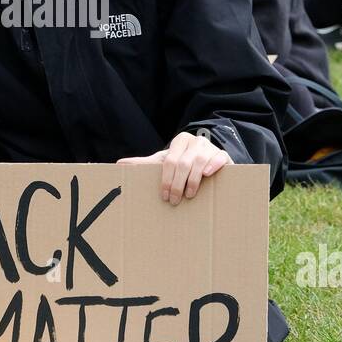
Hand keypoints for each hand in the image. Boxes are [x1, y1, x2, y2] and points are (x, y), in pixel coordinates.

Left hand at [118, 131, 232, 205]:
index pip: (169, 161)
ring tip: (189, 195)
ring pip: (200, 161)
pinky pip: (219, 158)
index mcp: (179, 141)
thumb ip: (143, 163)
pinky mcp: (223, 155)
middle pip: (183, 163)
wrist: (209, 159)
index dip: (166, 180)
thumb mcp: (165, 162)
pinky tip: (207, 175)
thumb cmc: (184, 162)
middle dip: (178, 184)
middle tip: (175, 201)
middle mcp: (195, 141)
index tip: (164, 196)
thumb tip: (118, 164)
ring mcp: (210, 147)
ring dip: (193, 180)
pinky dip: (213, 166)